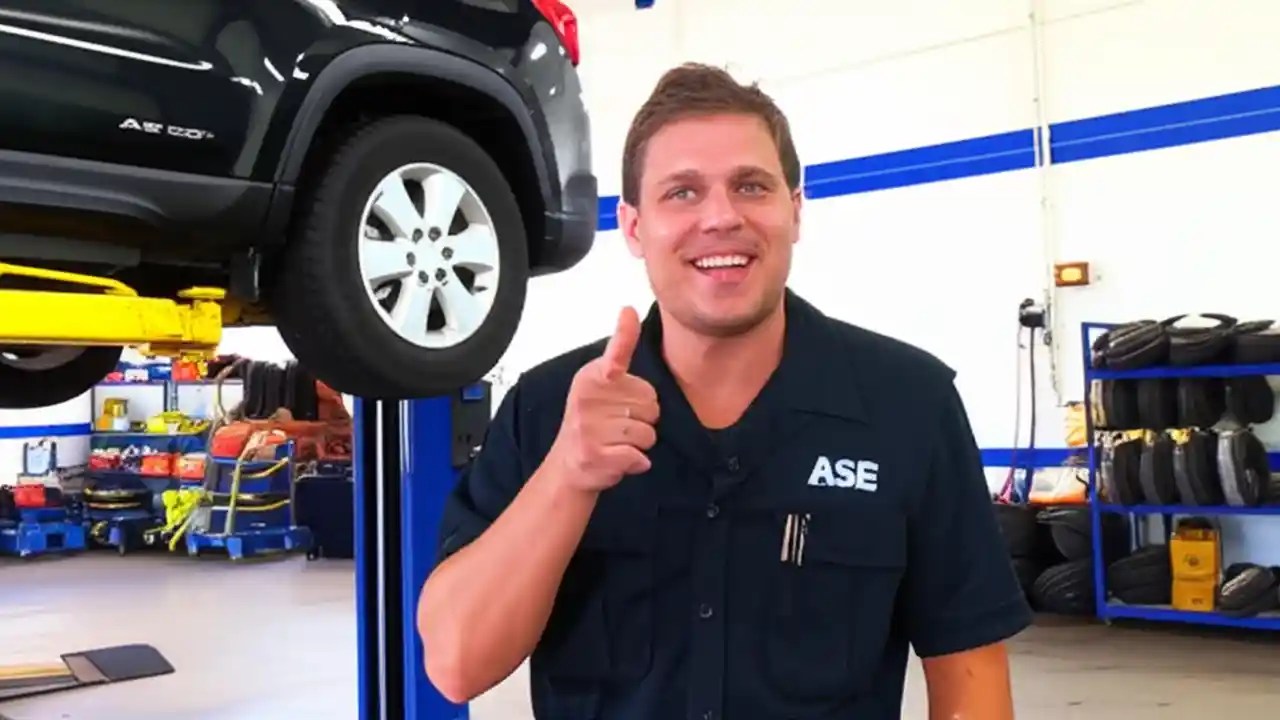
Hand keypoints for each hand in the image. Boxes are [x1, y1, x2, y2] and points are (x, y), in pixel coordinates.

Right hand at [550, 306, 660, 491]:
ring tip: (616, 444)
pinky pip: (640, 456)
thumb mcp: (600, 391)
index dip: (625, 333)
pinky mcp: (595, 453)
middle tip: (618, 427)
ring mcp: (589, 426)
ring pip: (648, 433)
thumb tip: (629, 315)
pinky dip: (636, 463)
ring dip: (639, 444)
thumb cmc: (593, 426)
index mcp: (592, 377)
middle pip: (651, 404)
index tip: (628, 311)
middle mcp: (588, 397)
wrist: (566, 468)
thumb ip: (619, 369)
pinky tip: (617, 459)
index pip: (615, 353)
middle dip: (644, 420)